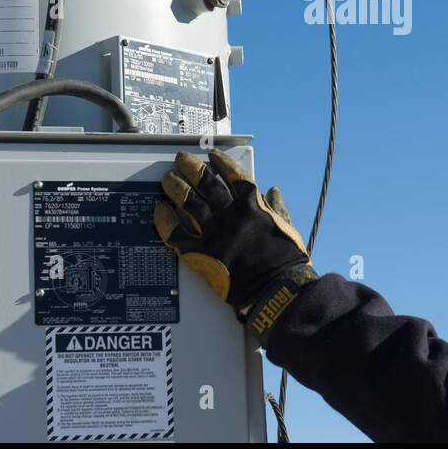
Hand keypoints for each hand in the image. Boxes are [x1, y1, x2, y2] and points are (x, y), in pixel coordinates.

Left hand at [154, 150, 316, 334]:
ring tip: (168, 180)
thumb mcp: (287, 228)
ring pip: (190, 204)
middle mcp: (233, 216)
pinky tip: (160, 211)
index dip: (221, 164)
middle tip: (181, 161)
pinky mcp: (203, 255)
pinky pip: (177, 234)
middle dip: (192, 169)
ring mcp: (216, 235)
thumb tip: (273, 191)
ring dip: (177, 188)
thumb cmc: (286, 262)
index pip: (234, 176)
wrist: (278, 291)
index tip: (211, 156)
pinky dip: (166, 221)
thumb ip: (277, 208)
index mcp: (254, 207)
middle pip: (207, 185)